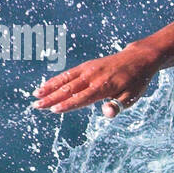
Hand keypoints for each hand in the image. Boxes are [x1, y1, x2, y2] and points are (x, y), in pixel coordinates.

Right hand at [32, 44, 158, 116]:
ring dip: (49, 87)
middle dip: (52, 98)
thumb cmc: (135, 82)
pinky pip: (69, 73)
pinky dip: (57, 79)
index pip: (82, 98)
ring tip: (36, 95)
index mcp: (104, 86)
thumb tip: (106, 113)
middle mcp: (93, 77)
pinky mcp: (87, 66)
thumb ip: (118, 106)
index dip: (67, 105)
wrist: (137, 59)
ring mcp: (89, 69)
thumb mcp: (132, 97)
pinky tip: (46, 85)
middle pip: (69, 89)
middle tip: (36, 106)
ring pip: (66, 79)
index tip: (53, 110)